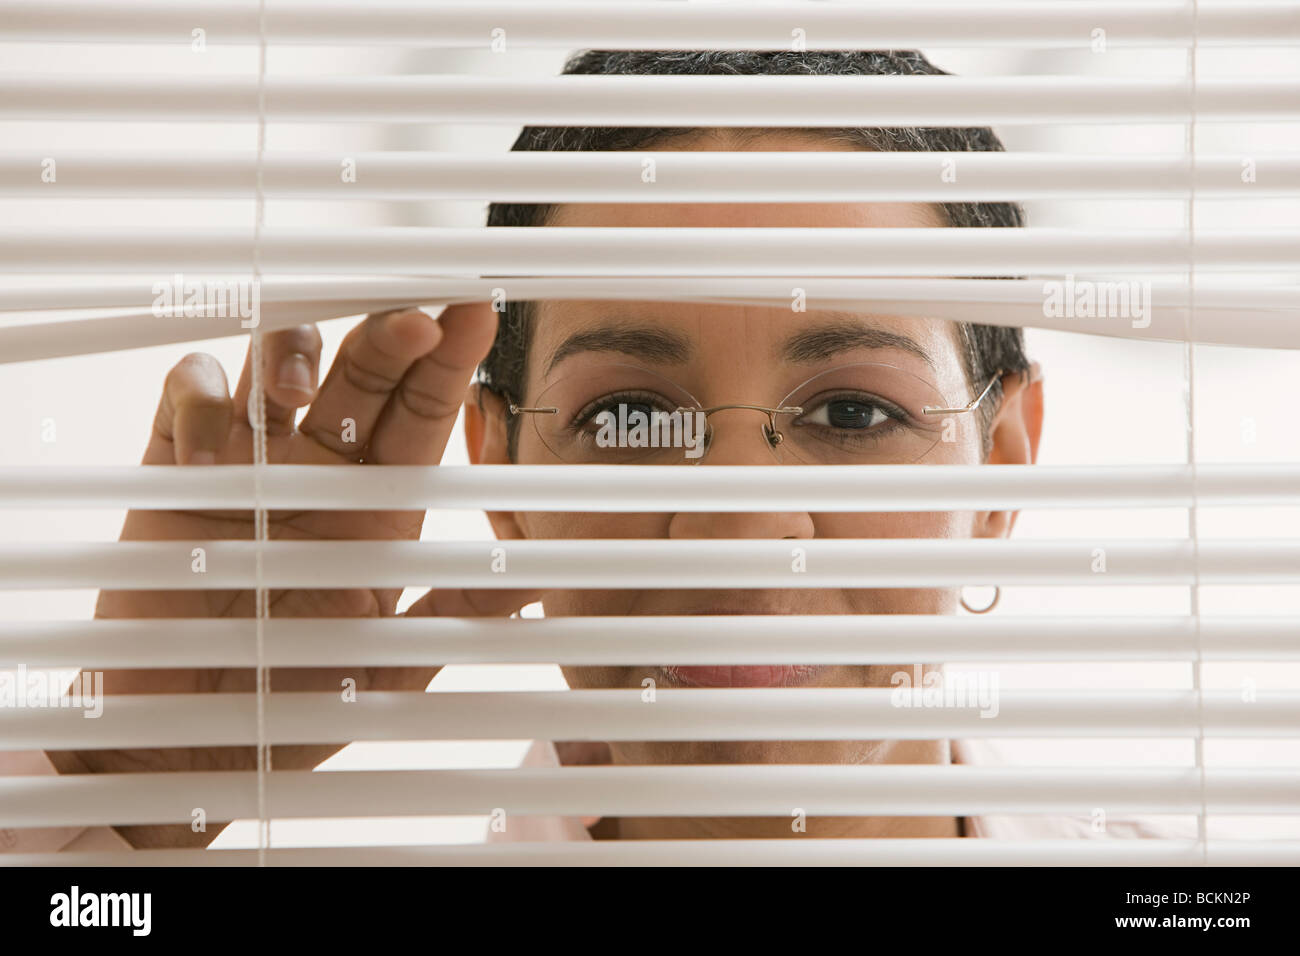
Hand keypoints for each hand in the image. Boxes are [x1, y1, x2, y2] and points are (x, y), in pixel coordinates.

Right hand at [51, 304, 544, 846]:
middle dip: (388, 336)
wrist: (197, 745)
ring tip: (298, 389)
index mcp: (380, 506)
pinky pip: (185, 400)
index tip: (476, 315)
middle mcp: (321, 472)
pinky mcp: (175, 475)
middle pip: (360, 373)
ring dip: (289, 351)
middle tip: (415, 319)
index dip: (448, 363)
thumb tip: (539, 586)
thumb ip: (455, 616)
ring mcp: (249, 465)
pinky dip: (199, 397)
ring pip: (274, 365)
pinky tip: (215, 435)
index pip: (422, 414)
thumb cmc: (297, 705)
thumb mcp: (389, 663)